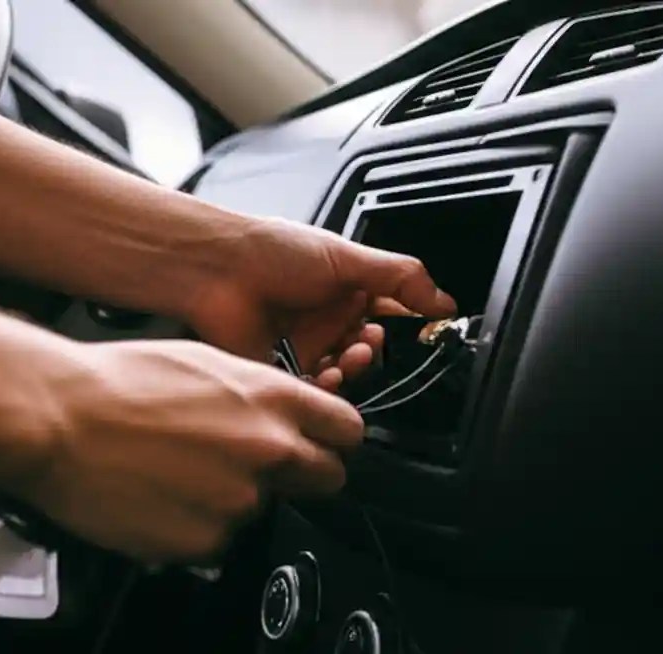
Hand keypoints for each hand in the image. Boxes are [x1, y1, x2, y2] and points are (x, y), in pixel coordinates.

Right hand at [19, 339, 361, 561]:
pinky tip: (163, 499)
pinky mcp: (204, 542)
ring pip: (264, 511)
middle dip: (304, 475)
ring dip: (236, 500)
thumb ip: (262, 395)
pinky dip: (198, 528)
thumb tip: (291, 414)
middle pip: (328, 479)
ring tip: (182, 474)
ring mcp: (239, 502)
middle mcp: (267, 451)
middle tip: (260, 468)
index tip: (323, 444)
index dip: (335, 438)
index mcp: (272, 400)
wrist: (56, 420)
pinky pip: (219, 542)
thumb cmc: (117, 383)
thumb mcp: (208, 363)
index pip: (349, 430)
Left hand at [184, 216, 456, 390]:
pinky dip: (328, 388)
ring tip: (350, 355)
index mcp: (344, 288)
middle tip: (368, 341)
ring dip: (354, 368)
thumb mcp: (348, 257)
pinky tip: (329, 374)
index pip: (388, 314)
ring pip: (344, 372)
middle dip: (374, 350)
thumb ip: (401, 278)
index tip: (417, 329)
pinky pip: (314, 391)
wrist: (217, 270)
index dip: (403, 325)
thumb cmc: (273, 251)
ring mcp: (303, 346)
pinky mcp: (281, 371)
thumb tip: (445, 302)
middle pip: (367, 349)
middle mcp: (325, 319)